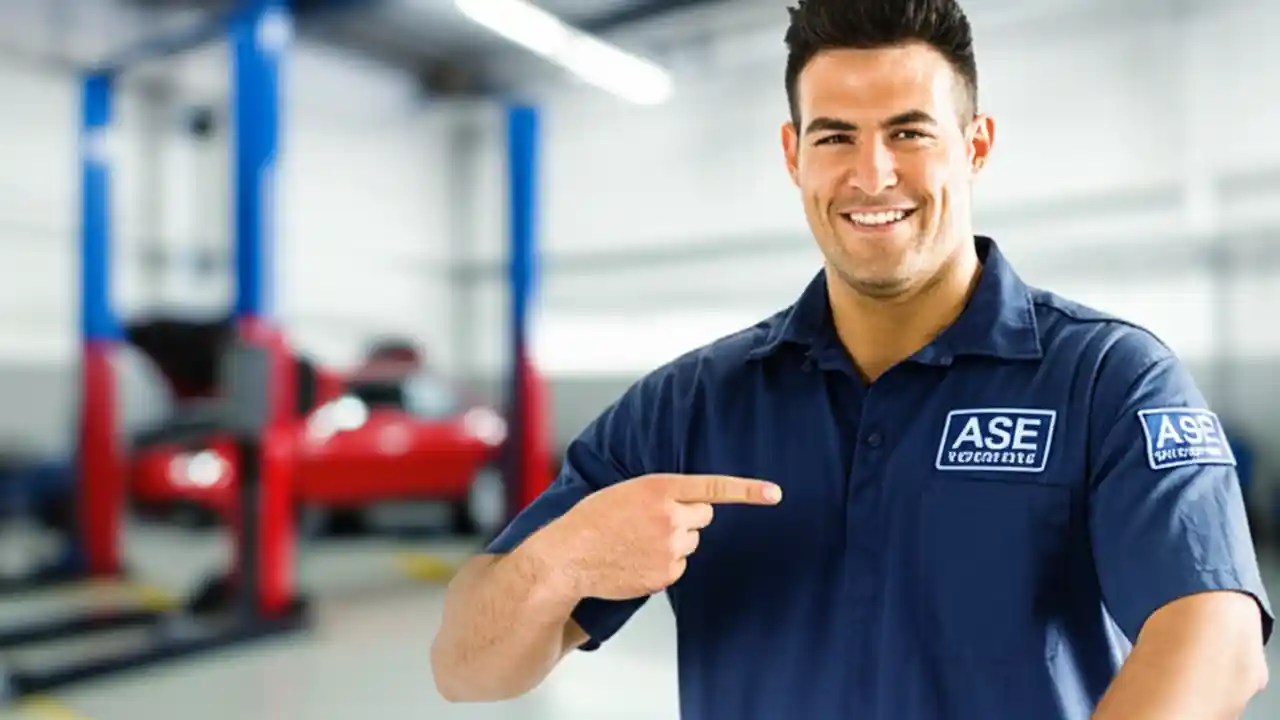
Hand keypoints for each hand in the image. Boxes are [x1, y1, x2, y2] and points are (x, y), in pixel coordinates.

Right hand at [538, 474, 782, 600]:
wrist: (569, 557)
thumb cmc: (592, 520)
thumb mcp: (626, 492)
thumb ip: (660, 494)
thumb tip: (687, 509)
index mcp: (659, 488)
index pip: (713, 487)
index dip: (748, 490)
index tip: (774, 493)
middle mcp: (670, 517)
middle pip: (703, 516)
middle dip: (687, 517)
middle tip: (654, 521)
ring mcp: (670, 548)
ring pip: (690, 541)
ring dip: (673, 541)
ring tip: (637, 542)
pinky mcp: (666, 574)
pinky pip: (678, 565)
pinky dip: (664, 563)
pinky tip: (637, 560)